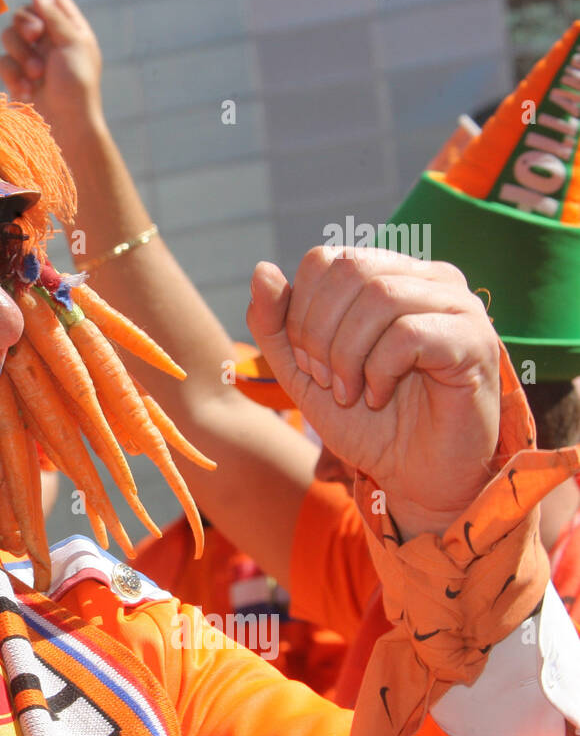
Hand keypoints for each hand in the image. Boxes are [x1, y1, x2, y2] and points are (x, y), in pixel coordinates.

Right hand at [0, 0, 103, 140]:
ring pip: (9, 38)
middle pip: (23, 15)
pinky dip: (13, 75)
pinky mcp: (17, 76)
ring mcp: (31, 58)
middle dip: (26, 25)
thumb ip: (53, 15)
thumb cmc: (78, 86)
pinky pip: (3, 63)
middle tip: (36, 37)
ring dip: (22, 55)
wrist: (66, 127)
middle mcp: (49, 39)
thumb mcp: (72, 44)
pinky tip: (27, 90)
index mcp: (68, 27)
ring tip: (37, 75)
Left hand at [247, 247, 500, 538]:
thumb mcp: (302, 372)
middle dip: (318, 332)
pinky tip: (379, 396)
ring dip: (347, 354)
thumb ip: (275, 323)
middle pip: (349, 269)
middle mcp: (428, 280)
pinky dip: (379, 370)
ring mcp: (457, 306)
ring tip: (349, 392)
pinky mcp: (474, 341)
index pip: (325, 259)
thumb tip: (261, 270)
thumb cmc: (365, 422)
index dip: (299, 312)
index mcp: (388, 276)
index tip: (307, 363)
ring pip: (379, 296)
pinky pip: (410, 333)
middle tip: (325, 380)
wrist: (413, 476)